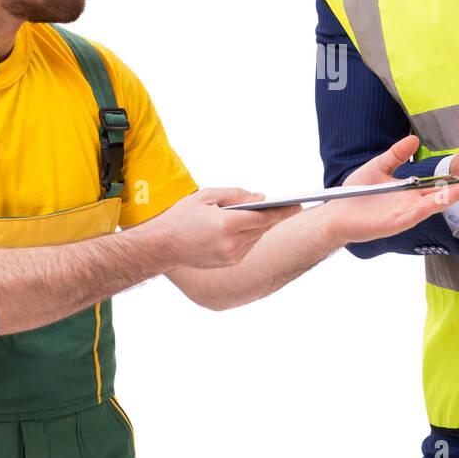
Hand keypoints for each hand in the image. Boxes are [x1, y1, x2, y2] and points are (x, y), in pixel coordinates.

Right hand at [153, 188, 299, 268]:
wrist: (162, 246)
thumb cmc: (181, 216)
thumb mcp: (206, 195)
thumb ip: (236, 195)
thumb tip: (261, 198)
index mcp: (226, 224)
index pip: (263, 217)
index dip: (282, 211)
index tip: (296, 205)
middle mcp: (231, 244)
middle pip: (262, 228)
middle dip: (274, 216)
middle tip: (288, 206)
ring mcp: (230, 256)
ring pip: (256, 237)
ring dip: (262, 226)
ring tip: (272, 213)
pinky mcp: (228, 262)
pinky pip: (247, 246)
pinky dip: (250, 235)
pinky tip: (250, 226)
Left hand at [319, 135, 458, 246]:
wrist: (336, 210)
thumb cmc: (356, 192)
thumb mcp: (379, 166)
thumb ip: (396, 154)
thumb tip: (414, 139)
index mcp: (409, 193)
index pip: (435, 186)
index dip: (451, 181)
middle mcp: (409, 205)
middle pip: (438, 198)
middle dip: (457, 191)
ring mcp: (403, 216)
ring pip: (430, 207)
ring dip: (447, 199)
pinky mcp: (393, 224)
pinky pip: (413, 215)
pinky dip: (426, 208)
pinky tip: (438, 201)